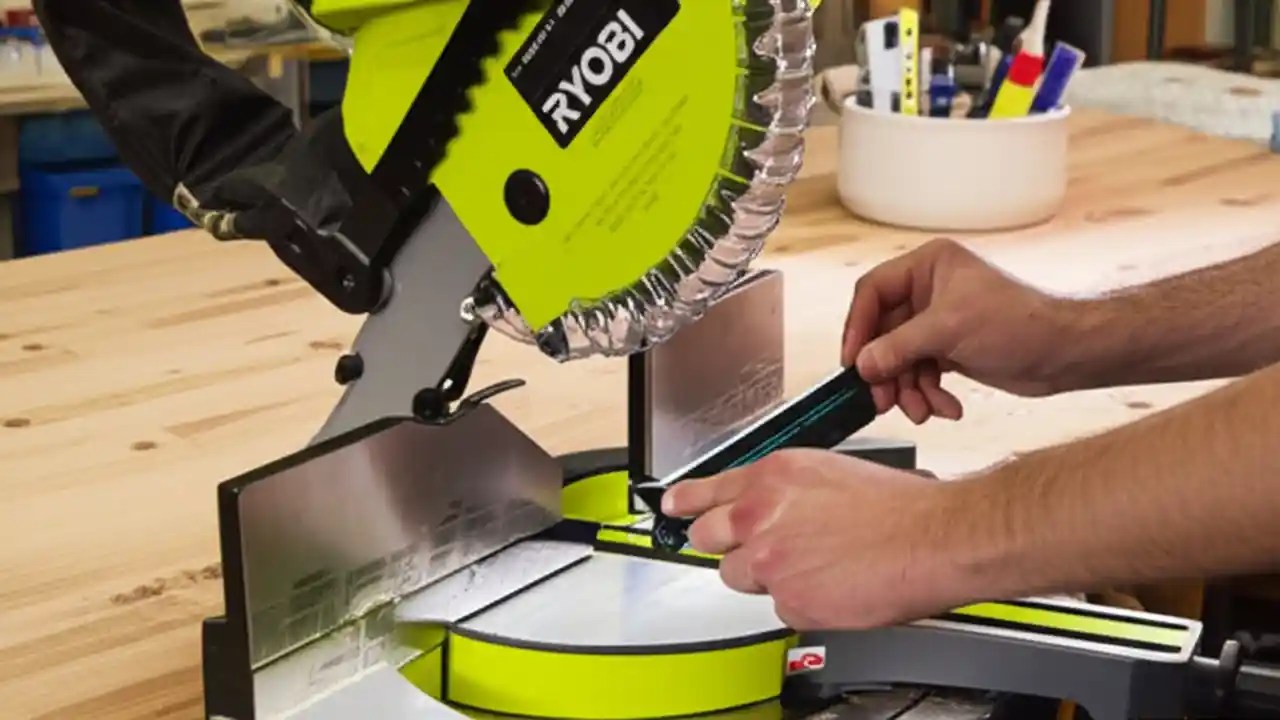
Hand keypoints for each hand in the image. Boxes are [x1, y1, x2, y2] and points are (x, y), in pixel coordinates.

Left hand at [662, 449, 972, 630]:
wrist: (932, 537)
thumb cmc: (897, 505)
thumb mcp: (828, 472)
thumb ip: (783, 491)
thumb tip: (762, 505)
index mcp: (771, 476)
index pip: (705, 491)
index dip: (684, 503)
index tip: (669, 508)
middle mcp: (760, 515)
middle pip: (707, 539)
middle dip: (728, 545)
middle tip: (757, 548)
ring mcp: (770, 561)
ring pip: (739, 577)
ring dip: (764, 575)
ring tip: (812, 565)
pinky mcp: (789, 600)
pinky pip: (778, 607)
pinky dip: (801, 602)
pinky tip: (832, 586)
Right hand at [842, 238, 1073, 423]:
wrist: (1065, 353)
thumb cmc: (1018, 323)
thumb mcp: (948, 330)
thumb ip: (898, 347)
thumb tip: (861, 366)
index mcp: (927, 267)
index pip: (873, 292)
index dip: (858, 327)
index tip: (854, 363)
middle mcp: (929, 291)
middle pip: (883, 333)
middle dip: (886, 370)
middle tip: (884, 400)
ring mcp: (938, 323)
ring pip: (900, 359)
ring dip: (908, 390)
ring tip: (922, 412)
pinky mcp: (950, 350)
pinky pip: (921, 374)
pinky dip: (929, 395)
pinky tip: (947, 408)